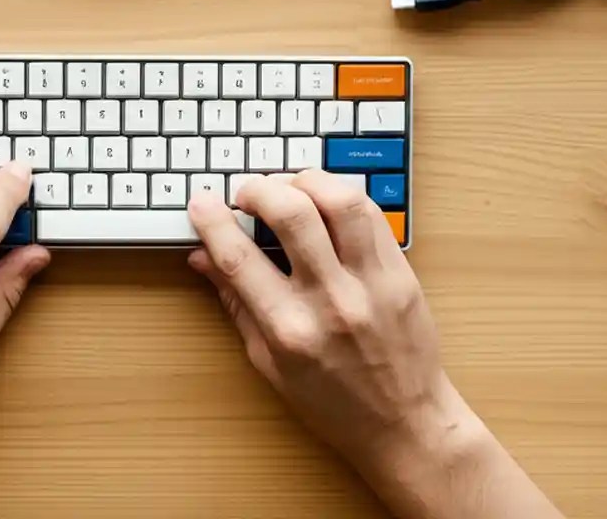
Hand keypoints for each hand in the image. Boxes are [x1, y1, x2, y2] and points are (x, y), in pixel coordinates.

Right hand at [187, 171, 562, 518]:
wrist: (404, 424)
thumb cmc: (332, 403)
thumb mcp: (268, 362)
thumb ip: (236, 304)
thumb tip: (203, 258)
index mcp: (290, 330)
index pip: (240, 259)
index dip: (213, 221)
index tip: (201, 202)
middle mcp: (332, 301)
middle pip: (292, 215)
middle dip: (259, 189)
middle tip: (247, 193)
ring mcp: (373, 284)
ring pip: (341, 201)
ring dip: (306, 181)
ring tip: (289, 189)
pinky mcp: (401, 274)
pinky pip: (373, 215)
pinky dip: (341, 197)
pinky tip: (325, 203)